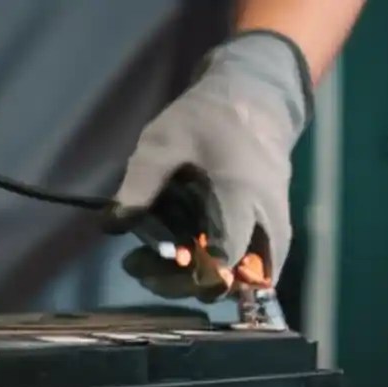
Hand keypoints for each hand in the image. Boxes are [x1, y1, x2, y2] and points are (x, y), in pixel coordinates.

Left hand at [108, 31, 313, 300]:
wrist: (256, 100)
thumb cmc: (209, 119)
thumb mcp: (163, 142)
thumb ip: (139, 184)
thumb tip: (113, 224)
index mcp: (241, 196)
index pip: (225, 256)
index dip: (191, 273)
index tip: (153, 260)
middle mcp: (266, 221)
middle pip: (234, 281)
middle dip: (186, 285)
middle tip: (141, 267)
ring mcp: (273, 229)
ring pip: (246, 281)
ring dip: (202, 284)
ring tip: (157, 268)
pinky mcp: (271, 232)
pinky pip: (253, 270)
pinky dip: (221, 275)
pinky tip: (182, 264)